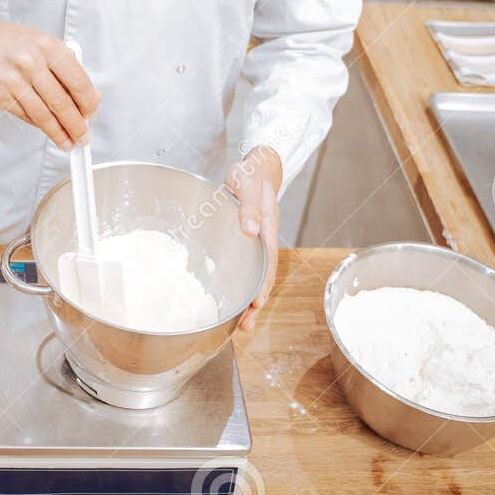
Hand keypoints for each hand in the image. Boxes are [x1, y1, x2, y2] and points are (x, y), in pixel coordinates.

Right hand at [0, 11, 99, 149]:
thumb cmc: (11, 42)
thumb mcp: (43, 43)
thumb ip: (65, 68)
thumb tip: (88, 97)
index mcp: (48, 46)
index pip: (78, 81)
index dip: (89, 103)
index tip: (91, 114)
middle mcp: (31, 63)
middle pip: (62, 103)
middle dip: (76, 125)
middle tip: (83, 135)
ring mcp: (13, 81)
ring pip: (44, 115)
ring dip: (59, 133)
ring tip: (68, 142)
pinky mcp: (0, 96)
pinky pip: (26, 116)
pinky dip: (40, 126)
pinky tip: (48, 130)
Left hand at [226, 145, 280, 331]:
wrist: (255, 167)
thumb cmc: (251, 173)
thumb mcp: (247, 183)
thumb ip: (249, 204)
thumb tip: (251, 229)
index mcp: (267, 229)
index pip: (267, 264)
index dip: (262, 285)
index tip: (256, 304)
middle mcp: (262, 241)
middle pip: (262, 278)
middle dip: (255, 305)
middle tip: (245, 327)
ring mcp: (253, 245)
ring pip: (252, 277)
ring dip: (247, 301)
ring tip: (239, 325)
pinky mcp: (242, 244)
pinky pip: (242, 269)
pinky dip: (237, 286)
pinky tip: (226, 299)